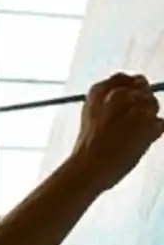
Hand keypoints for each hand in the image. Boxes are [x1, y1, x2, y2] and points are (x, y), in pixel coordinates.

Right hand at [69, 73, 163, 190]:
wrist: (90, 167)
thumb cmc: (87, 146)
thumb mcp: (90, 116)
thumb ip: (108, 101)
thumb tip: (131, 94)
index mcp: (99, 91)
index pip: (122, 78)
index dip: (130, 86)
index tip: (131, 95)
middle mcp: (119, 95)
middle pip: (142, 87)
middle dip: (142, 100)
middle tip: (134, 118)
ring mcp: (137, 109)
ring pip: (153, 104)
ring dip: (148, 116)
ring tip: (133, 132)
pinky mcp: (150, 125)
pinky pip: (160, 122)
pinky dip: (155, 130)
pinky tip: (140, 140)